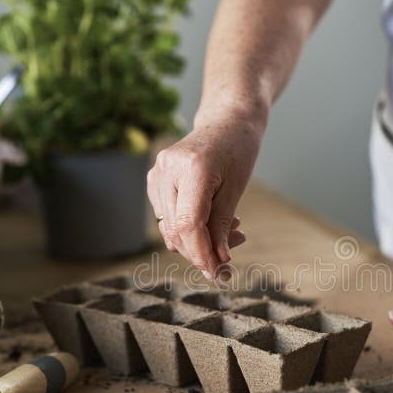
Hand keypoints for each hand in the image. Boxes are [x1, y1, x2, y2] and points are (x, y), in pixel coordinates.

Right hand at [147, 108, 262, 278]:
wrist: (226, 121)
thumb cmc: (237, 151)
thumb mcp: (236, 189)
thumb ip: (223, 225)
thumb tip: (217, 261)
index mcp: (191, 167)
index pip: (189, 223)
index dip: (202, 253)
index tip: (218, 271)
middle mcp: (167, 169)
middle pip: (176, 229)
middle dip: (200, 252)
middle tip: (226, 262)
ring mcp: (157, 173)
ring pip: (170, 226)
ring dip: (198, 241)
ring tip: (230, 234)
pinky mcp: (155, 180)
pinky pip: (168, 216)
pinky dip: (189, 228)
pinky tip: (213, 223)